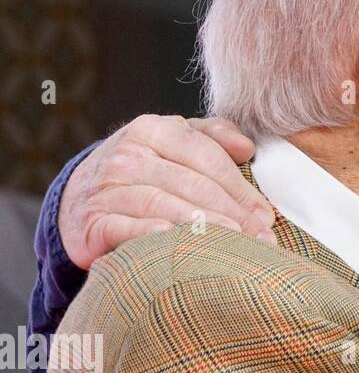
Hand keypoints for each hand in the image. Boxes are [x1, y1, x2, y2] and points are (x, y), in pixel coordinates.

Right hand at [59, 115, 272, 269]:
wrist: (80, 197)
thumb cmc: (145, 169)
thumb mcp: (174, 141)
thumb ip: (212, 136)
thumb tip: (246, 147)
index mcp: (152, 129)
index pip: (207, 156)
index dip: (240, 187)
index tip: (266, 215)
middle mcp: (127, 155)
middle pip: (191, 183)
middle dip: (232, 212)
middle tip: (260, 238)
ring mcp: (106, 188)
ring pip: (162, 203)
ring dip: (202, 225)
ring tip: (233, 242)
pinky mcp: (91, 221)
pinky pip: (123, 226)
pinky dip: (147, 233)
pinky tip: (171, 238)